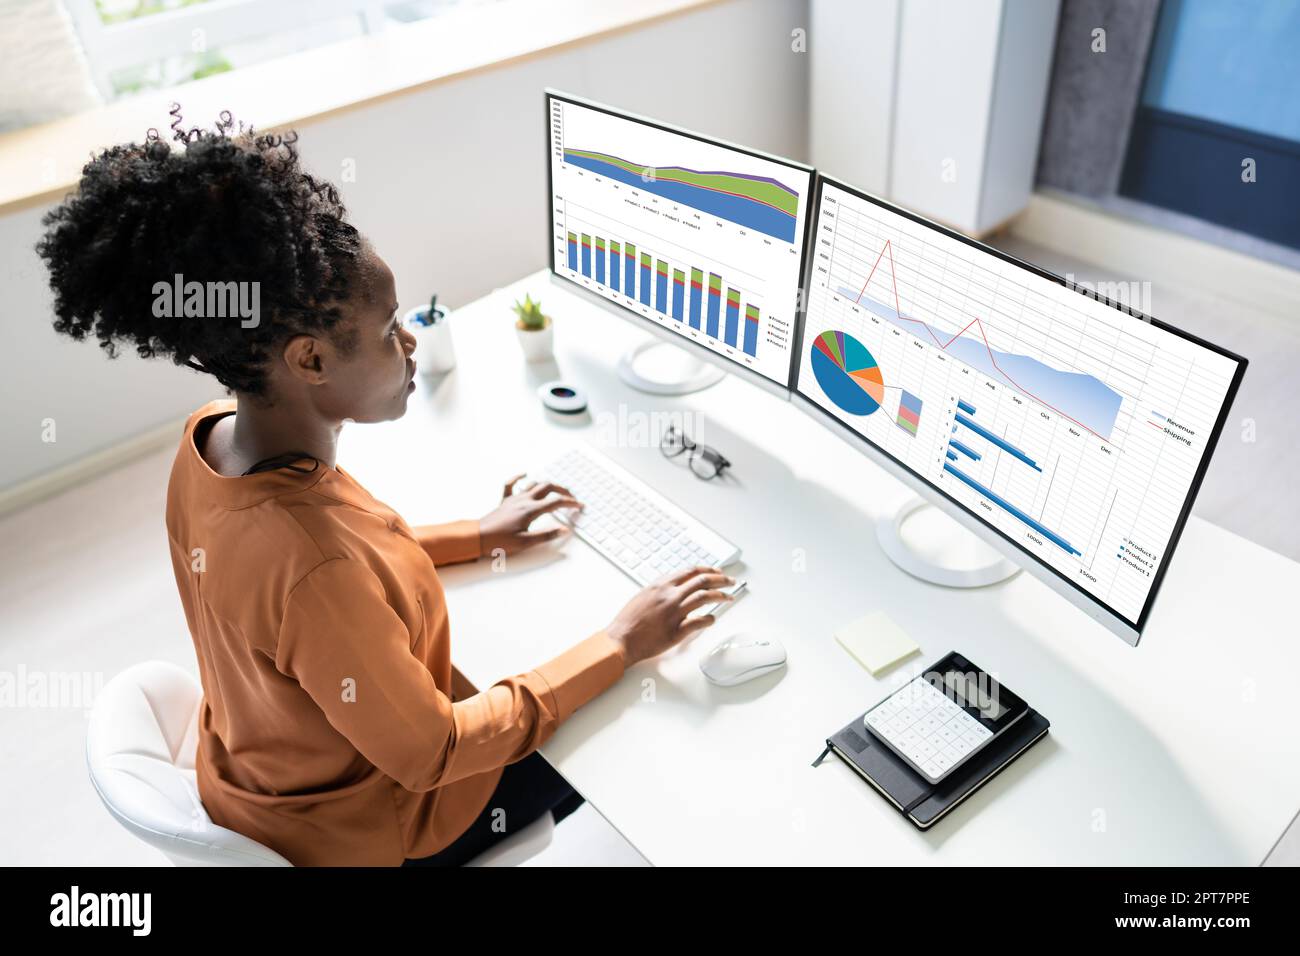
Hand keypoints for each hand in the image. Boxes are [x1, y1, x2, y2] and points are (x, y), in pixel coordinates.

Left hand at [478, 473, 581, 558]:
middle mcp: (524, 500)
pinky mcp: (505, 501)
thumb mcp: (526, 542)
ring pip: (534, 484)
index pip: (556, 502)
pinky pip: (511, 484)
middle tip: (571, 498)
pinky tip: (524, 473)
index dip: (571, 503)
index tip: (580, 506)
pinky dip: (519, 477)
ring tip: (556, 490)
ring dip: (547, 485)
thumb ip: (547, 535)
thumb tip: (564, 530)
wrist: (478, 537)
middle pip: (548, 487)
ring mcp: (514, 499)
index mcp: (531, 510)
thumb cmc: (500, 541)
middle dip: (563, 491)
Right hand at [605, 566, 735, 666]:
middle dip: (721, 579)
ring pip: (704, 597)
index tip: (717, 572)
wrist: (620, 639)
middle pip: (702, 581)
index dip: (708, 570)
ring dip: (720, 596)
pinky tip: (713, 619)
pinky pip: (699, 622)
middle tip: (730, 581)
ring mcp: (674, 613)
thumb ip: (661, 590)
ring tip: (729, 597)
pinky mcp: (676, 631)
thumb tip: (676, 587)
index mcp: (661, 586)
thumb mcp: (643, 596)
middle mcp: (669, 596)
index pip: (691, 571)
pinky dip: (709, 619)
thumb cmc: (628, 621)